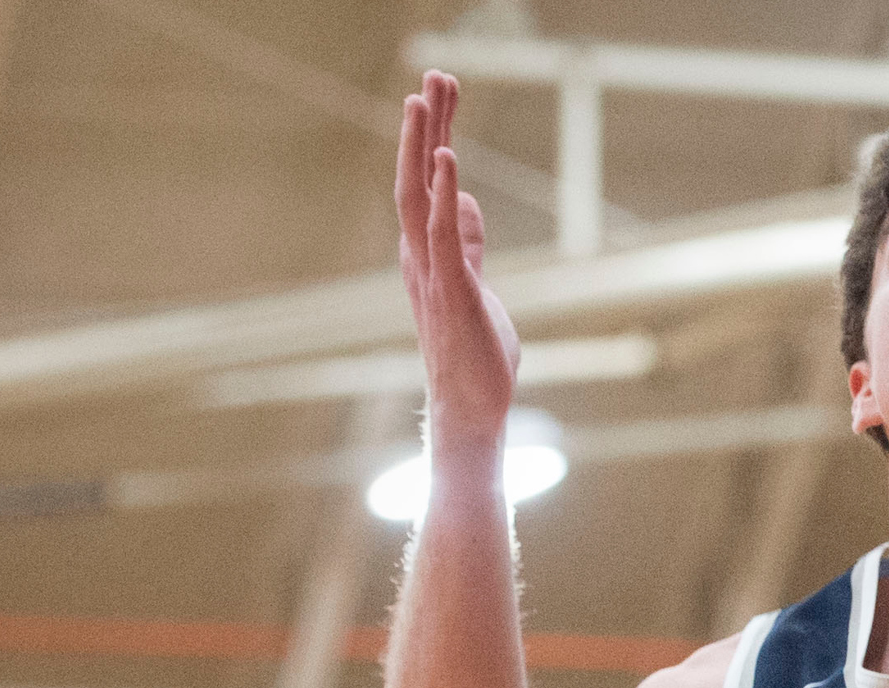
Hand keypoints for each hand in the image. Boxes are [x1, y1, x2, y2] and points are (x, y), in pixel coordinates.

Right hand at [396, 70, 520, 459]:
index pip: (423, 185)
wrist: (470, 409)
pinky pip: (443, 234)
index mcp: (426, 256)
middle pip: (414, 177)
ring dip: (424, 144)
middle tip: (435, 76)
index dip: (430, 139)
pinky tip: (447, 157)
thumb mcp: (474, 285)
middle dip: (425, 126)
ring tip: (427, 96)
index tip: (438, 97)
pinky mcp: (452, 291)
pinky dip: (442, 193)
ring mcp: (432, 273)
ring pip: (418, 196)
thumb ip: (467, 244)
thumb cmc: (474, 354)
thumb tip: (464, 202)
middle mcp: (420, 258)